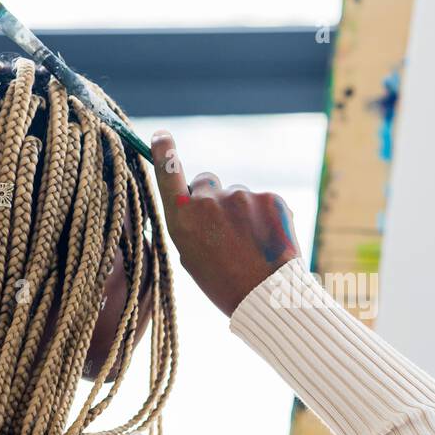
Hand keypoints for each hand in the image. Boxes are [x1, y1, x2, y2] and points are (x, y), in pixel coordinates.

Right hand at [151, 131, 300, 316]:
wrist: (270, 298)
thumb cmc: (225, 284)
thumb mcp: (191, 257)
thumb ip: (191, 223)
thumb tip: (199, 200)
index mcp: (182, 218)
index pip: (168, 172)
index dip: (164, 152)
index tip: (162, 136)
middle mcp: (209, 202)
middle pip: (207, 181)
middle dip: (212, 197)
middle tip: (225, 229)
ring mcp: (242, 197)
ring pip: (238, 194)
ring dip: (242, 212)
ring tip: (251, 246)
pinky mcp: (271, 198)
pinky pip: (263, 200)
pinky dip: (266, 217)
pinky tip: (268, 241)